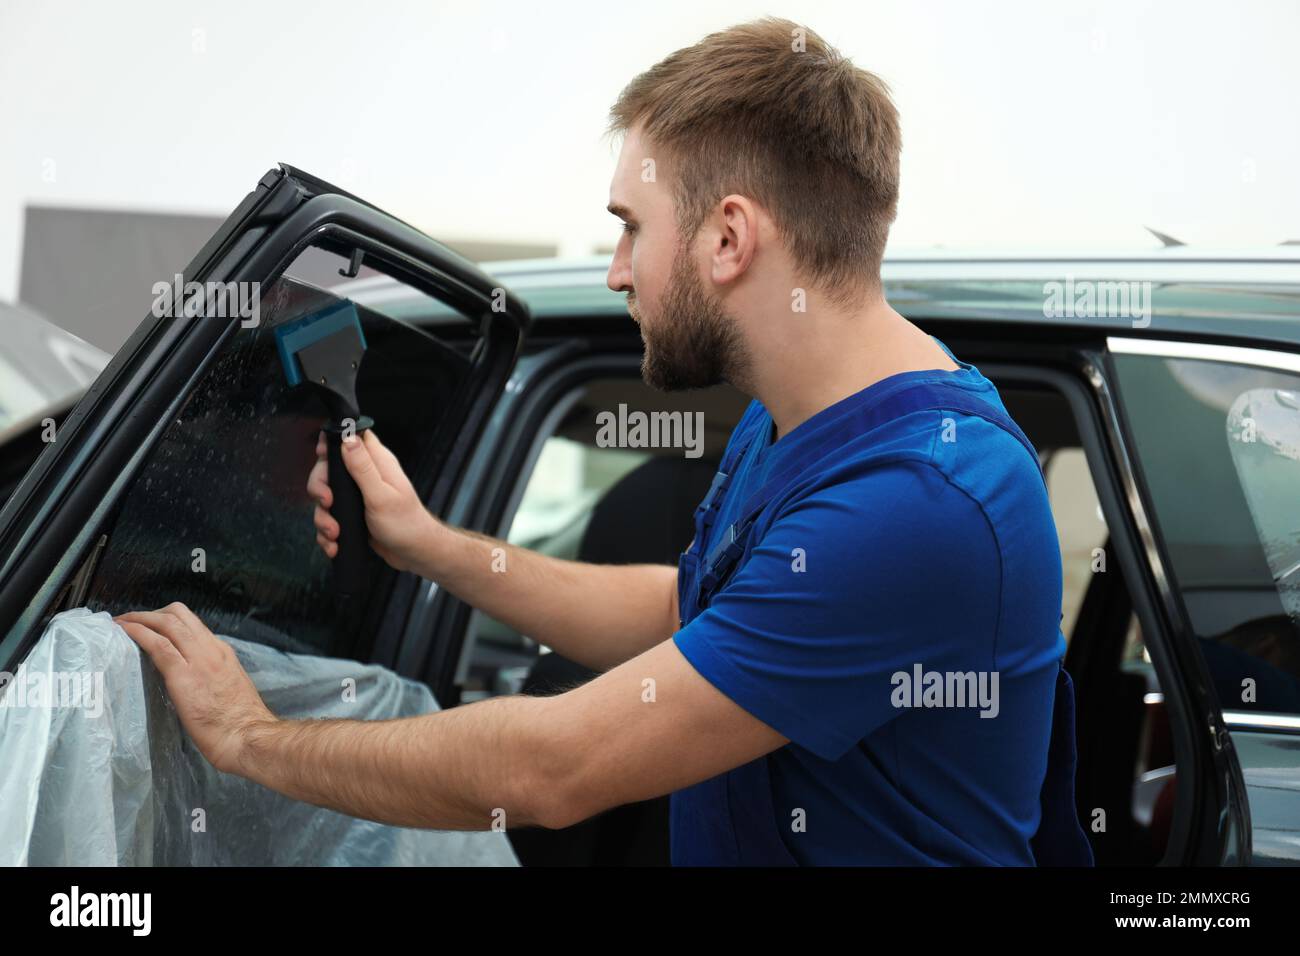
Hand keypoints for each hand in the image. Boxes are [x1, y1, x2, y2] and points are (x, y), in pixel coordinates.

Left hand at [116, 603, 274, 775]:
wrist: (247, 735)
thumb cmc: (239, 723)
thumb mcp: (227, 689)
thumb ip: (210, 678)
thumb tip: (192, 681)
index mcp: (222, 653)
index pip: (193, 625)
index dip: (168, 621)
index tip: (152, 627)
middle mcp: (210, 649)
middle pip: (180, 614)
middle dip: (152, 613)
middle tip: (132, 621)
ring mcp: (198, 659)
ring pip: (168, 622)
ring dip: (141, 618)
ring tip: (122, 622)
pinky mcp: (182, 674)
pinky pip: (157, 644)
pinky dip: (137, 632)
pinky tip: (123, 631)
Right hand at [307, 429, 436, 573]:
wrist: (414, 553)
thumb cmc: (405, 524)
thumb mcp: (381, 494)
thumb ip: (363, 467)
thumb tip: (348, 438)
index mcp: (377, 463)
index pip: (353, 438)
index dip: (334, 440)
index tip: (322, 454)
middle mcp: (366, 476)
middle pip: (330, 469)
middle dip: (320, 488)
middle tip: (328, 502)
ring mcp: (358, 496)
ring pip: (327, 497)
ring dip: (323, 517)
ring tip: (334, 532)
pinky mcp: (353, 514)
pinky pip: (331, 517)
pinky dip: (328, 532)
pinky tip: (334, 542)